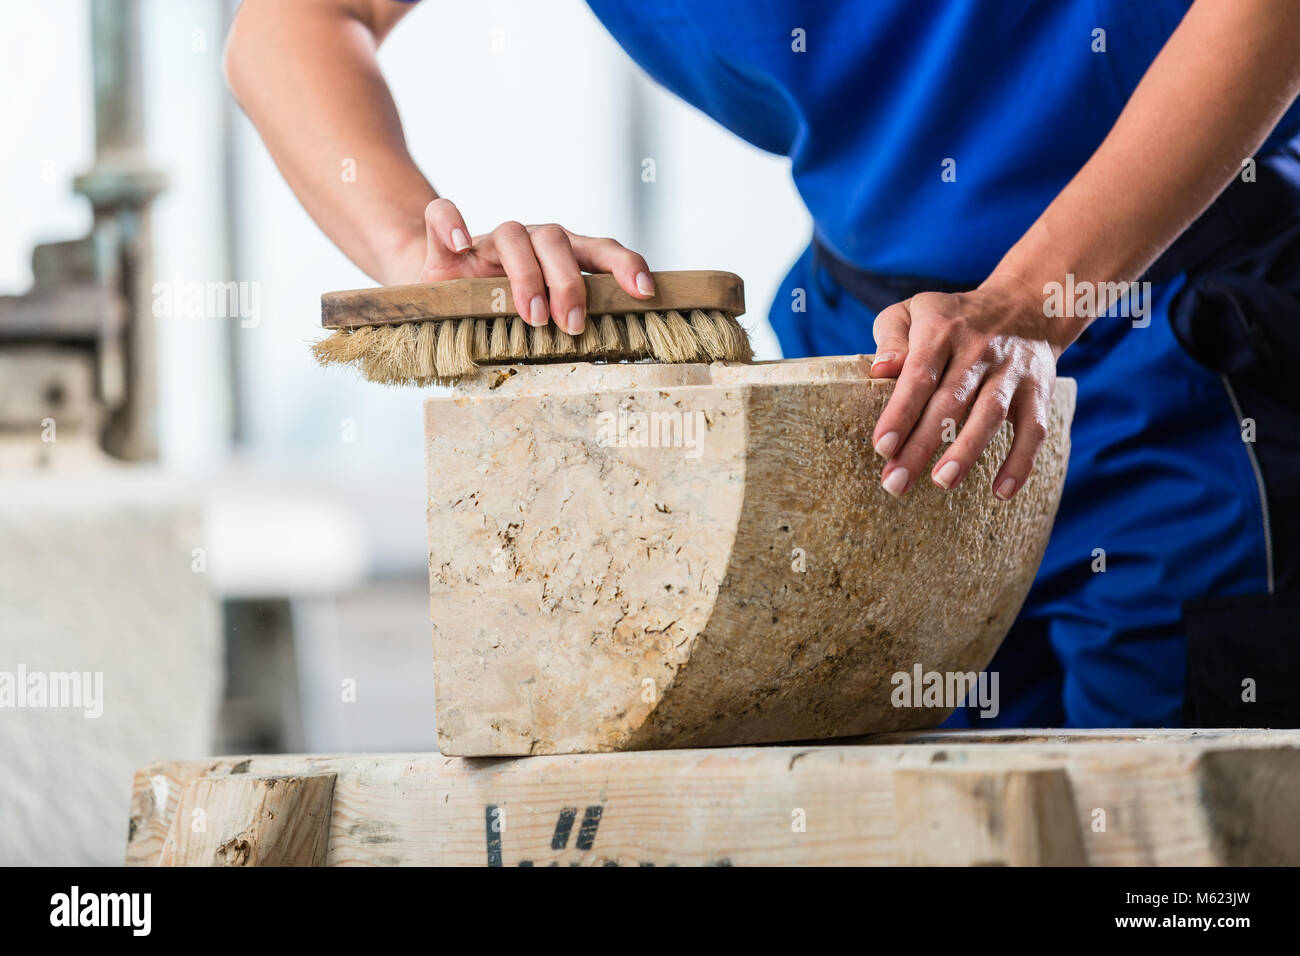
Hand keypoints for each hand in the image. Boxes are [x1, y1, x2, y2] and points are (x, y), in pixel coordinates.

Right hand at [396, 198, 654, 334]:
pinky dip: (451, 223)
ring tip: (532, 317)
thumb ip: (572, 322)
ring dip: (527, 274)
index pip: (600, 249)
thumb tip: (611, 341)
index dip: (626, 265)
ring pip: (514, 234)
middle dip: (570, 284)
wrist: (443, 300)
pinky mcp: (446, 243)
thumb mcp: (540, 323)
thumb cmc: (502, 316)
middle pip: (557, 240)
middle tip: (571, 326)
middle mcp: (531, 242)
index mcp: (562, 257)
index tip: (644, 293)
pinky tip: (461, 244)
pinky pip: (442, 214)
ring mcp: (490, 241)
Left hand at [867, 274, 1067, 499]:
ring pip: (990, 414)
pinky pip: (1034, 429)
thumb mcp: (915, 311)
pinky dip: (1021, 461)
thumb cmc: (953, 319)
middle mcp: (979, 349)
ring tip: (942, 483)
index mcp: (942, 330)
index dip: (901, 412)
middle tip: (896, 482)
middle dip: (922, 445)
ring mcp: (1011, 371)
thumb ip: (891, 338)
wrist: (1026, 305)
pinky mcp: (1039, 391)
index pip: (919, 374)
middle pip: (950, 401)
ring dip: (967, 451)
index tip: (882, 446)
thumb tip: (880, 370)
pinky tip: (1002, 492)